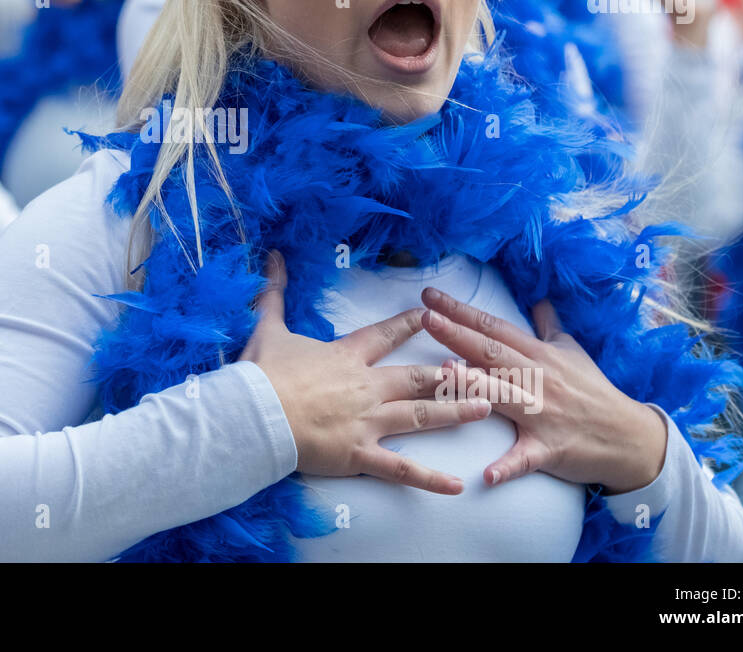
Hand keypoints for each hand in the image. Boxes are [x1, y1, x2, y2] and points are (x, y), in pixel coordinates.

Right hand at [239, 251, 493, 493]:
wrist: (256, 412)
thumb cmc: (261, 372)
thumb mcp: (267, 327)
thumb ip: (274, 293)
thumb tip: (272, 256)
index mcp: (346, 356)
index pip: (383, 336)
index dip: (407, 324)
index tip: (430, 315)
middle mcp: (366, 386)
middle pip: (417, 377)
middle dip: (451, 373)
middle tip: (481, 371)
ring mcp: (367, 421)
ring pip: (421, 415)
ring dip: (455, 412)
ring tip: (486, 409)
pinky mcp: (360, 453)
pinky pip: (401, 469)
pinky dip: (429, 479)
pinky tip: (457, 486)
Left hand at [420, 287, 667, 494]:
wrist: (630, 437)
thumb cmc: (593, 391)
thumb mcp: (572, 352)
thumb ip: (549, 326)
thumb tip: (539, 299)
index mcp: (539, 355)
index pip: (495, 328)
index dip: (462, 311)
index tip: (430, 297)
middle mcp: (537, 379)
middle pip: (492, 354)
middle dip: (458, 335)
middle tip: (426, 318)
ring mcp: (543, 414)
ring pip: (504, 396)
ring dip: (475, 385)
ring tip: (444, 373)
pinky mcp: (549, 448)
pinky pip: (525, 458)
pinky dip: (507, 466)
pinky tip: (486, 475)